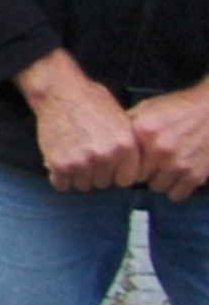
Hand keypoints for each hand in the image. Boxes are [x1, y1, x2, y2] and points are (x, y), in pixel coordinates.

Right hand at [17, 50, 141, 190]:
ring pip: (83, 185)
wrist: (57, 89)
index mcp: (125, 146)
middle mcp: (106, 157)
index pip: (125, 180)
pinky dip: (59, 176)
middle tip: (85, 156)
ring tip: (72, 157)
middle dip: (95, 173)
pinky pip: (62, 184)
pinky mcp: (59, 164)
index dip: (115, 173)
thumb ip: (126, 144)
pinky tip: (60, 162)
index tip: (107, 167)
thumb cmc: (88, 98)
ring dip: (77, 175)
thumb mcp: (120, 118)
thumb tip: (129, 166)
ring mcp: (82, 162)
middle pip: (103, 183)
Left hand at [130, 83, 208, 201]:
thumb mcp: (146, 109)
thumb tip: (109, 140)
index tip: (127, 162)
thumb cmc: (177, 109)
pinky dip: (175, 188)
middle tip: (149, 164)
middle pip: (138, 177)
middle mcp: (158, 151)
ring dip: (158, 180)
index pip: (122, 161)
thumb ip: (128, 125)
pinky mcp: (195, 176)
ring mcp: (177, 165)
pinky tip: (176, 175)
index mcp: (142, 132)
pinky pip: (176, 195)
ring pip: (157, 187)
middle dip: (142, 172)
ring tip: (164, 167)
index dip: (125, 163)